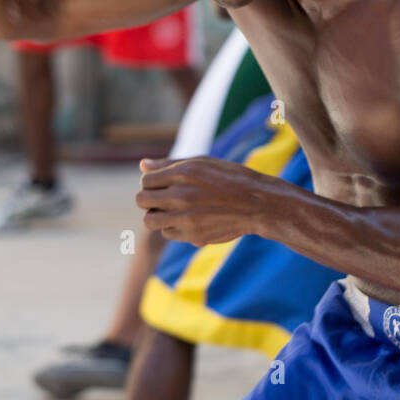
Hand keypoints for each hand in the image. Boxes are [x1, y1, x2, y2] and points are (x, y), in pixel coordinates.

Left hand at [135, 156, 260, 244]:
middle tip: (163, 199)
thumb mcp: (202, 163)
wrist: (258, 204)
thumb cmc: (230, 178)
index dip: (151, 183)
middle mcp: (181, 196)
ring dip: (157, 216)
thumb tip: (142, 165)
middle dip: (148, 200)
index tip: (162, 185)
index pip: (146, 180)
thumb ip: (169, 165)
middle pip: (142, 201)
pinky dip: (174, 228)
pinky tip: (190, 220)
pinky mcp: (192, 236)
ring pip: (150, 222)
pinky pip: (168, 234)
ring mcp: (185, 218)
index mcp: (183, 173)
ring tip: (173, 211)